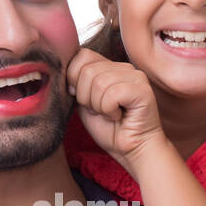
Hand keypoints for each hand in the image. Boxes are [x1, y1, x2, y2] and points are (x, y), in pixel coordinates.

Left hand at [65, 48, 167, 173]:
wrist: (131, 151)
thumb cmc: (109, 129)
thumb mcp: (84, 102)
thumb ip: (75, 83)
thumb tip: (62, 69)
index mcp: (110, 66)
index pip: (82, 55)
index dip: (73, 78)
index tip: (83, 99)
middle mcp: (124, 67)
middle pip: (87, 70)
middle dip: (86, 97)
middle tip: (100, 111)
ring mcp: (136, 76)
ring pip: (99, 82)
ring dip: (98, 106)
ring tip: (110, 114)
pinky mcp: (143, 90)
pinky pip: (112, 94)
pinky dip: (109, 110)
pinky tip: (119, 116)